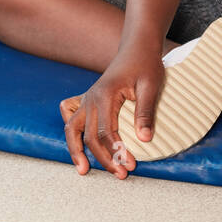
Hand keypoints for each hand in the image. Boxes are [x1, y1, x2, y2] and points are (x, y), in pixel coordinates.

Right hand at [59, 41, 165, 177]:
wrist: (137, 47)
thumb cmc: (145, 64)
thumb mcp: (151, 85)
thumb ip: (146, 112)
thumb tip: (145, 139)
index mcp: (105, 95)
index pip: (106, 132)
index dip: (117, 151)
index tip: (130, 165)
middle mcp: (91, 98)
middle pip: (90, 136)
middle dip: (104, 158)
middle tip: (121, 174)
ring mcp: (86, 98)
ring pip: (72, 128)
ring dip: (76, 150)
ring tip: (83, 170)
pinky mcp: (87, 99)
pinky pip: (70, 115)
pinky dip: (71, 131)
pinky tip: (77, 143)